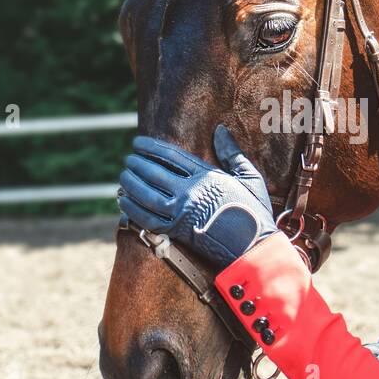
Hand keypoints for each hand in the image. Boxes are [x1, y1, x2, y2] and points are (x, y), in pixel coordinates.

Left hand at [117, 124, 279, 271]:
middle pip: (154, 173)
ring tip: (123, 177)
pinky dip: (132, 209)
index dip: (151, 147)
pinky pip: (147, 219)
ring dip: (131, 184)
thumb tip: (220, 130)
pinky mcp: (177, 232)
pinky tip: (124, 201)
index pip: (171, 156)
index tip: (138, 143)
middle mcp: (191, 192)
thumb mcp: (249, 177)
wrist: (254, 248)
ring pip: (146, 195)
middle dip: (137, 164)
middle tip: (128, 160)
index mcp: (207, 176)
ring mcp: (182, 213)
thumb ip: (232, 153)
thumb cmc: (255, 212)